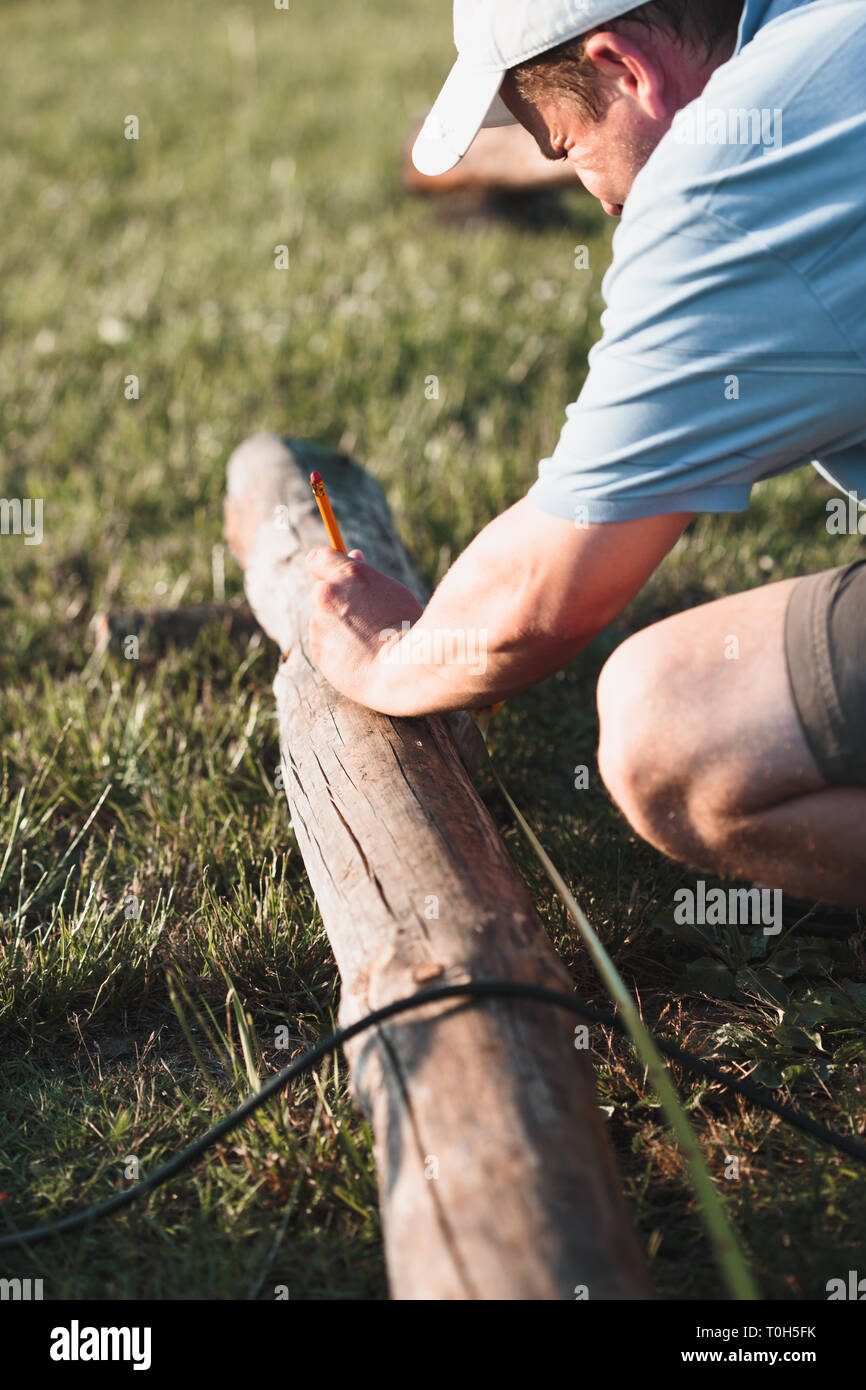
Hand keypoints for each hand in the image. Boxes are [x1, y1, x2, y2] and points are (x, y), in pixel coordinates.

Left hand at [306, 548, 423, 705]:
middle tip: (366, 617)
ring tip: (369, 642)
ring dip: (338, 627)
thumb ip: (367, 574)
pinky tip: (360, 657)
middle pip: (322, 592)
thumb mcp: (394, 591)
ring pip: (323, 621)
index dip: (326, 567)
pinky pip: (324, 644)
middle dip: (337, 601)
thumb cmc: (408, 627)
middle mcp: (327, 594)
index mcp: (348, 575)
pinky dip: (336, 649)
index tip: (335, 576)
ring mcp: (318, 623)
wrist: (404, 670)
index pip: (318, 558)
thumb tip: (353, 555)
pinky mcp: (317, 649)